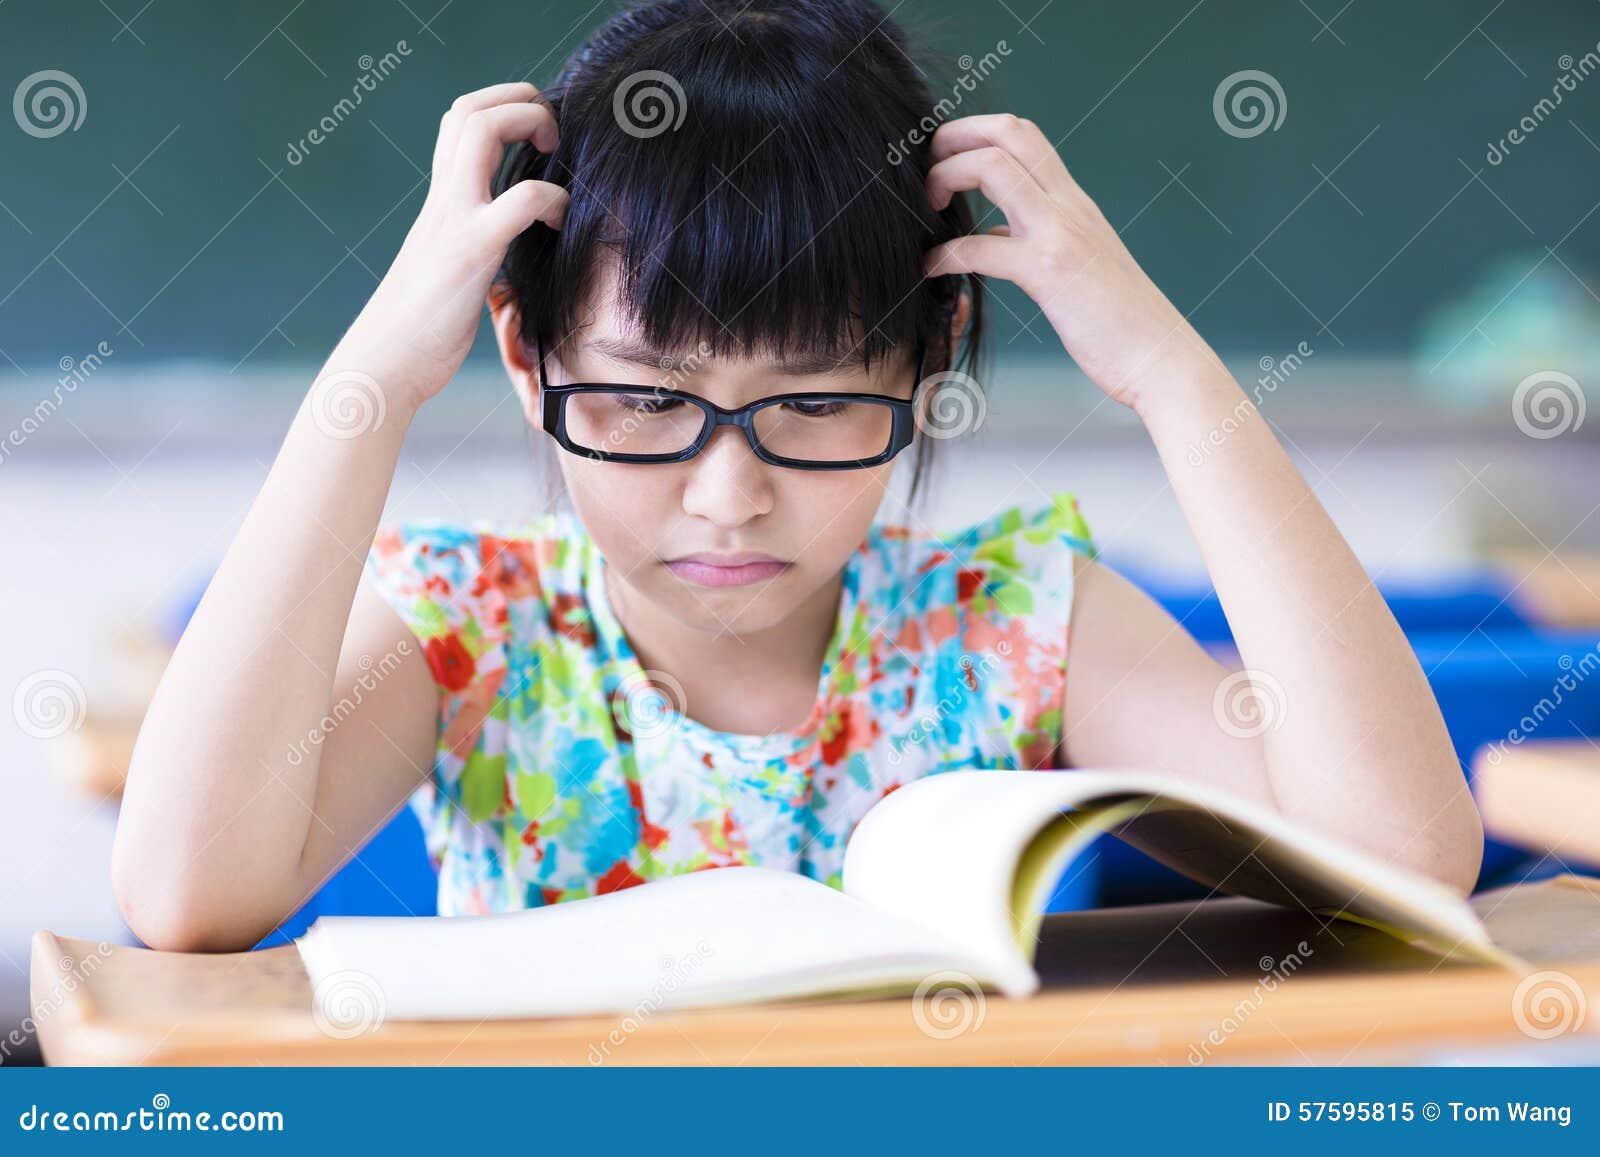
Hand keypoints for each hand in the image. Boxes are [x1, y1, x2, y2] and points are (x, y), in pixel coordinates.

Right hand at [337, 82, 566, 412]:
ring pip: (483, 129)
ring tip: (556, 156)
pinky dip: (555, 200)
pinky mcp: (472, 251)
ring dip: (531, 122)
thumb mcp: (448, 272)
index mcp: (440, 201)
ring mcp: (454, 219)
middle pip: (470, 107)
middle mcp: (443, 198)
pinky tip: (562, 226)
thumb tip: (505, 252)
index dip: (502, 106)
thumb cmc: (419, 330)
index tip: (537, 136)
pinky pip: (522, 200)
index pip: (459, 120)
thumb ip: (472, 245)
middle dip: (521, 99)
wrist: (384, 365)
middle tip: (553, 137)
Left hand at [923, 114, 1215, 412]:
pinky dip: (944, 255)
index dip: (973, 134)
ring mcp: (1059, 233)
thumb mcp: (1076, 264)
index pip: (1022, 134)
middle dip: (954, 137)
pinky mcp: (1049, 272)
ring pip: (992, 166)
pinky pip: (980, 248)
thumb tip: (995, 236)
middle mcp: (1068, 205)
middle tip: (924, 171)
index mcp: (1073, 202)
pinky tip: (930, 270)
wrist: (1161, 356)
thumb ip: (1034, 240)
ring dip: (945, 176)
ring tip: (926, 210)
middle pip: (1007, 130)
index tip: (942, 163)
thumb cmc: (1117, 320)